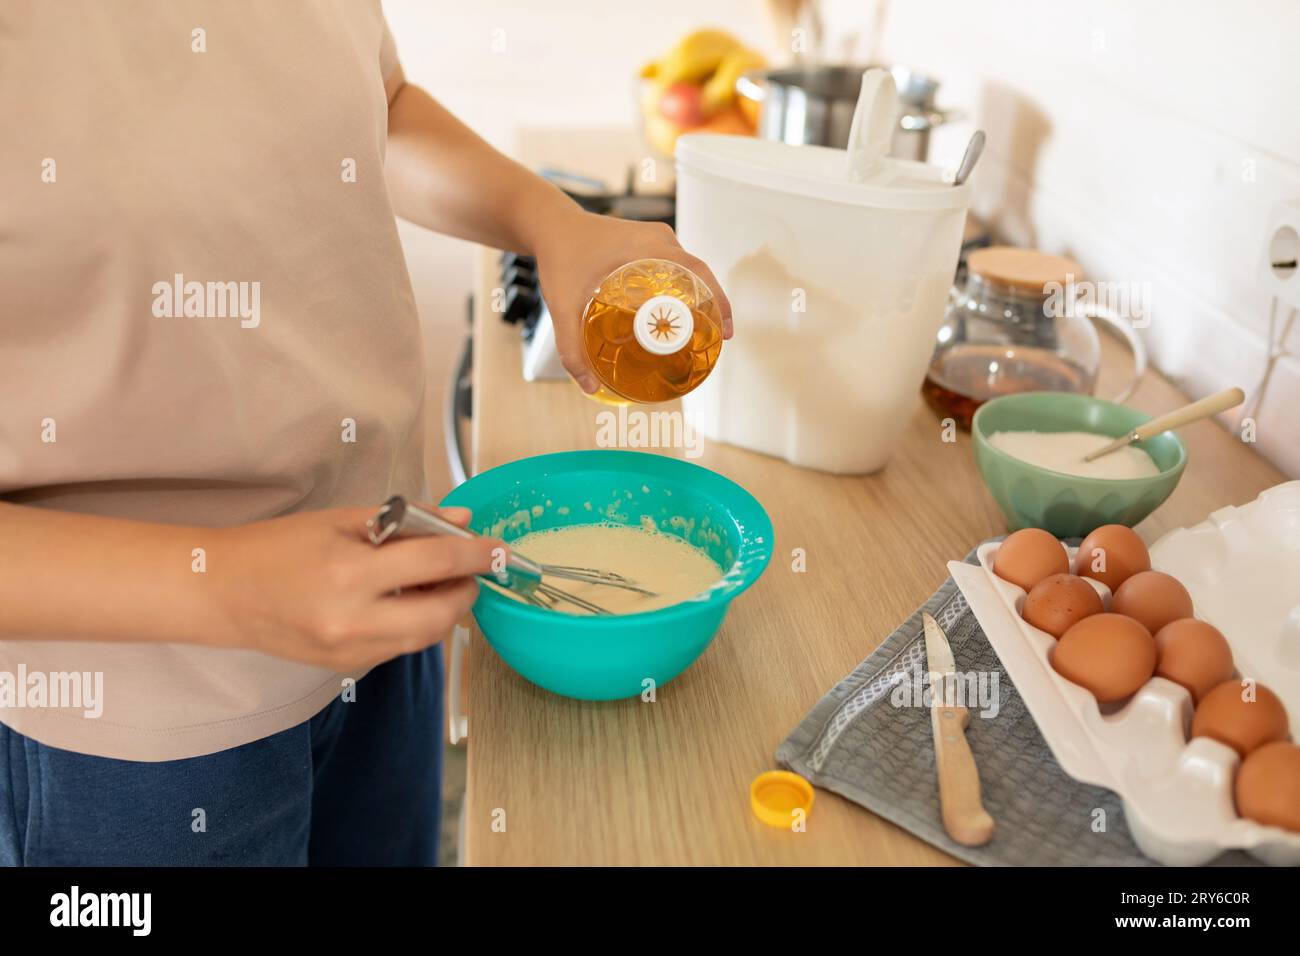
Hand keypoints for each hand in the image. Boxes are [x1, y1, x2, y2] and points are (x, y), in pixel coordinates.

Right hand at [208, 505, 501, 671]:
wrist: (221, 593)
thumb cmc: (277, 548)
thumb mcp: (342, 520)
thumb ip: (408, 521)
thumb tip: (462, 522)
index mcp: (350, 575)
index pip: (436, 562)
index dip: (477, 555)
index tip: (500, 549)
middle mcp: (353, 622)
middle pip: (441, 616)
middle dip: (466, 592)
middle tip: (471, 570)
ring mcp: (351, 652)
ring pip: (424, 638)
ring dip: (444, 610)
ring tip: (438, 581)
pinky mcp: (347, 668)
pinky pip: (399, 647)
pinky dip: (415, 624)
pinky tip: (405, 600)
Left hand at [531, 208, 732, 392]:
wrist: (550, 225)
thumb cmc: (559, 257)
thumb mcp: (563, 304)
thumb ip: (571, 346)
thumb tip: (587, 385)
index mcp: (650, 246)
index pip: (698, 271)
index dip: (719, 300)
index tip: (726, 331)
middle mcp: (659, 239)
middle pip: (698, 275)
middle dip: (711, 307)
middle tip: (713, 341)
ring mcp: (654, 239)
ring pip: (688, 271)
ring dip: (697, 298)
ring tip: (697, 332)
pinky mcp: (647, 243)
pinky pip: (674, 267)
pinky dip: (681, 289)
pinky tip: (674, 314)